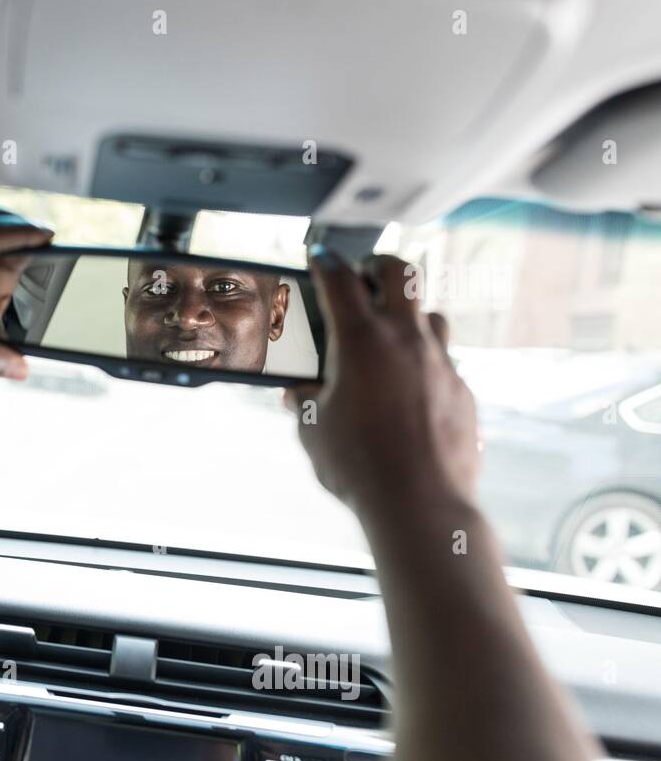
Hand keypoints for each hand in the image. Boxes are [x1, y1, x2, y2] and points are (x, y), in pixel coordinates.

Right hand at [283, 250, 478, 517]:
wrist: (419, 503)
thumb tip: (299, 394)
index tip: (319, 258)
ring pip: (431, 313)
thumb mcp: (314, 431)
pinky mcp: (462, 389)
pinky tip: (408, 387)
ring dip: (409, 314)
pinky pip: (445, 360)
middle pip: (400, 271)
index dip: (326, 262)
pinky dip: (424, 361)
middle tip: (363, 278)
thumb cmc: (359, 467)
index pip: (340, 280)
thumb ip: (306, 403)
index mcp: (362, 342)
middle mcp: (406, 340)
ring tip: (389, 334)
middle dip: (378, 266)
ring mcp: (441, 363)